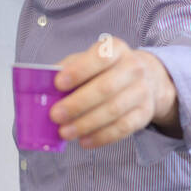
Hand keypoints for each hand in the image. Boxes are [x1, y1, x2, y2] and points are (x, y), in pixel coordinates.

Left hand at [50, 35, 180, 146]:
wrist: (145, 79)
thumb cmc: (105, 70)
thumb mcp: (87, 61)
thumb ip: (67, 69)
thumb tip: (45, 87)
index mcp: (115, 49)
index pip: (100, 57)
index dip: (79, 71)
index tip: (58, 83)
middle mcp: (133, 68)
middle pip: (105, 88)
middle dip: (77, 104)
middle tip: (55, 115)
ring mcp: (142, 91)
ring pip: (113, 110)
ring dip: (86, 124)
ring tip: (65, 132)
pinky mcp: (144, 114)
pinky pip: (123, 128)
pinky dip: (101, 137)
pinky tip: (84, 141)